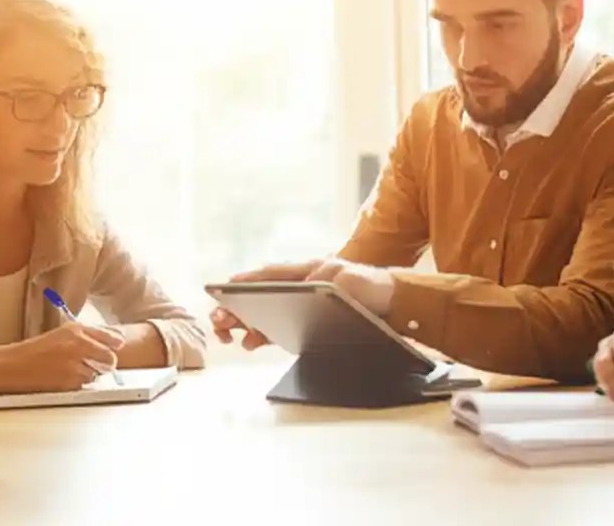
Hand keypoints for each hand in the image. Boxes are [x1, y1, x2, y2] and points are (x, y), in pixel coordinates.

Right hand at [0, 322, 125, 394]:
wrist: (11, 366)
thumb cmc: (34, 350)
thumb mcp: (62, 334)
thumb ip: (88, 335)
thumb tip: (116, 339)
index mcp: (77, 330)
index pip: (113, 337)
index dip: (116, 344)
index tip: (116, 347)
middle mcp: (78, 345)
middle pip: (111, 358)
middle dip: (106, 363)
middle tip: (97, 364)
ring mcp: (74, 364)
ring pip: (97, 374)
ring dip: (90, 374)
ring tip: (70, 370)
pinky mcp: (69, 381)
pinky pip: (85, 385)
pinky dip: (79, 384)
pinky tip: (64, 378)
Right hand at [213, 258, 397, 349]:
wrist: (394, 310)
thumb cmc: (372, 287)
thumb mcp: (351, 278)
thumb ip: (327, 277)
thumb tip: (306, 284)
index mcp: (308, 271)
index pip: (272, 273)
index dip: (248, 279)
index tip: (226, 286)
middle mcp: (300, 288)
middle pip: (260, 295)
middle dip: (236, 305)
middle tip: (219, 318)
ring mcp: (301, 308)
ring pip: (264, 314)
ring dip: (243, 322)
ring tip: (228, 333)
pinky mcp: (307, 327)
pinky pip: (276, 331)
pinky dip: (260, 336)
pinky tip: (250, 342)